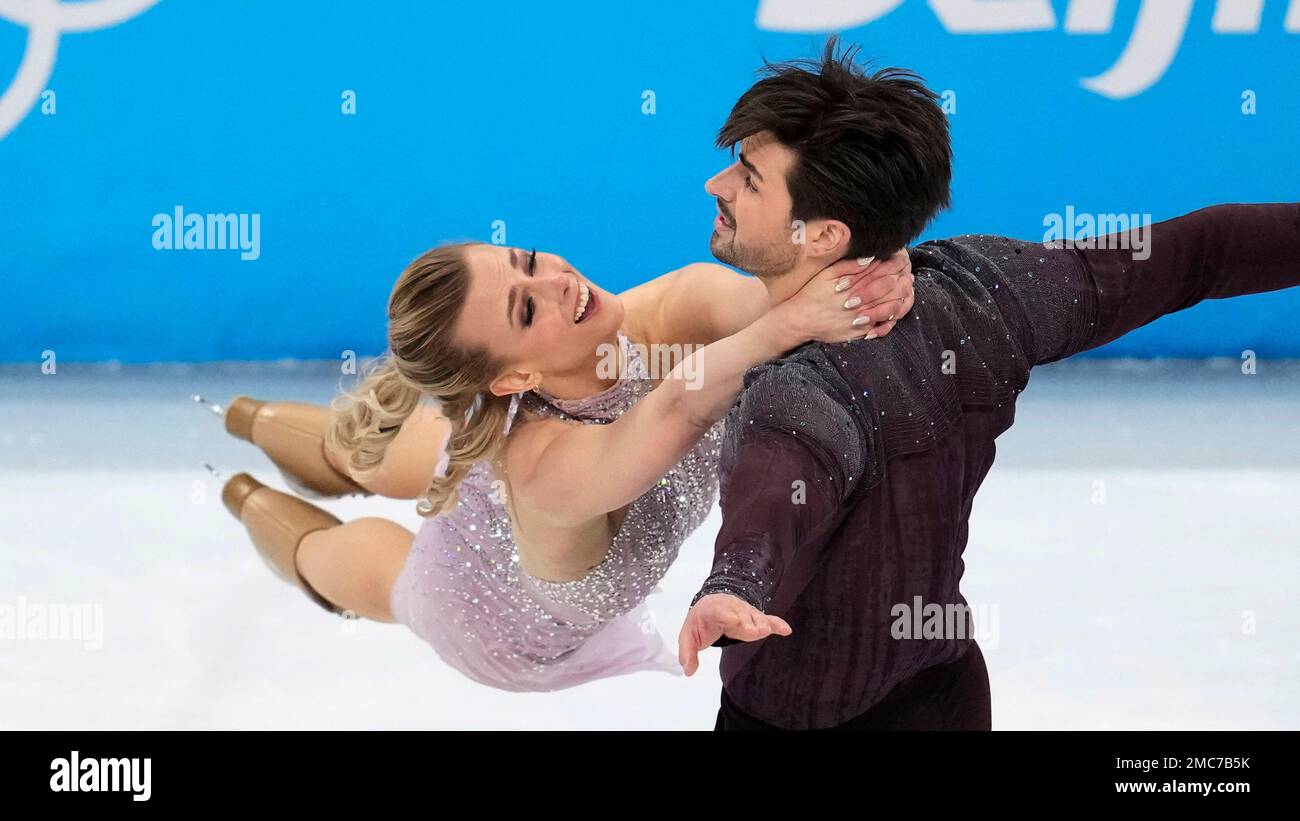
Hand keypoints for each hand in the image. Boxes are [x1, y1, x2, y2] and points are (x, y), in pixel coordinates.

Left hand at [677, 593, 792, 675]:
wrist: (713, 605)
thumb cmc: (701, 622)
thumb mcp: (689, 637)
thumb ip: (687, 654)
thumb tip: (688, 671)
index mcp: (712, 610)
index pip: (719, 611)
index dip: (726, 615)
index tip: (733, 620)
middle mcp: (731, 608)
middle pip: (740, 612)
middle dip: (746, 620)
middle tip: (753, 631)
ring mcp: (745, 612)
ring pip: (754, 616)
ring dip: (760, 622)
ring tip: (766, 630)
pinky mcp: (756, 618)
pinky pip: (768, 620)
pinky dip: (776, 624)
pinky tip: (786, 630)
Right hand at [774, 250, 914, 343]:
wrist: (800, 320)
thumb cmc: (812, 294)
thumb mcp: (826, 274)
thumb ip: (848, 266)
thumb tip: (870, 257)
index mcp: (852, 285)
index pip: (880, 271)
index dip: (893, 264)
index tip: (900, 258)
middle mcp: (858, 303)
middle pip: (888, 288)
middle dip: (901, 279)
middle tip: (908, 272)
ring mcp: (860, 319)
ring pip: (889, 307)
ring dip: (900, 297)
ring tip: (906, 288)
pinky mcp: (859, 332)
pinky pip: (881, 325)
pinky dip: (891, 316)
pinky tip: (896, 308)